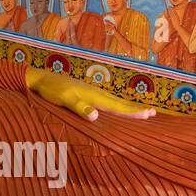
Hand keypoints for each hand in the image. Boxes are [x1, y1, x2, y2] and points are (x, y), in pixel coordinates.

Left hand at [26, 69, 154, 121]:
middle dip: (137, 109)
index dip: (133, 112)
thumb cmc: (51, 89)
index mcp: (94, 95)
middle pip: (120, 103)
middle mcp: (96, 94)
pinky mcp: (87, 95)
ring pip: (115, 102)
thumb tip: (96, 116)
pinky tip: (118, 110)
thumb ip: (79, 107)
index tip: (149, 114)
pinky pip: (107, 103)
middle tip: (154, 112)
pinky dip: (117, 107)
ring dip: (129, 107)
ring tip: (142, 111)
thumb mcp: (63, 99)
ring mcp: (92, 94)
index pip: (118, 106)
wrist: (41, 79)